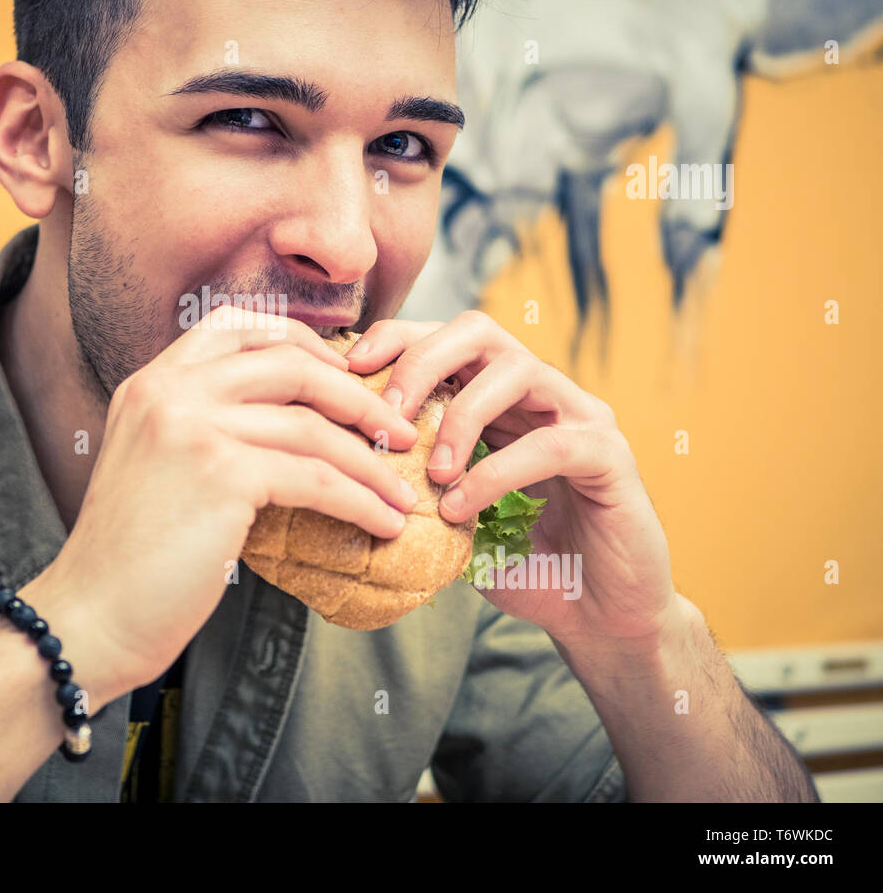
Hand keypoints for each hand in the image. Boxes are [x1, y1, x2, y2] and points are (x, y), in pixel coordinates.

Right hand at [38, 305, 419, 700]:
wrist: (91, 615)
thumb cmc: (131, 556)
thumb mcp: (155, 465)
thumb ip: (201, 427)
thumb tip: (289, 425)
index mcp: (152, 381)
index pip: (237, 323)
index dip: (303, 342)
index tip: (345, 375)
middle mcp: (169, 390)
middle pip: (290, 363)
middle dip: (357, 396)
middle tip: (397, 431)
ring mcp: (193, 426)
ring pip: (312, 425)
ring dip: (371, 462)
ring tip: (402, 492)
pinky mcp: (221, 474)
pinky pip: (316, 478)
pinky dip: (361, 500)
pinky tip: (383, 523)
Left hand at [342, 311, 677, 654]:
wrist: (597, 617)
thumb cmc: (522, 561)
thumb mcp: (452, 516)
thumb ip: (412, 483)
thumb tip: (336, 465)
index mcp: (500, 395)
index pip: (445, 338)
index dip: (396, 339)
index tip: (347, 369)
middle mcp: (542, 392)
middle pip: (479, 330)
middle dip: (422, 360)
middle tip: (388, 415)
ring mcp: (582, 416)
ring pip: (518, 371)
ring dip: (462, 417)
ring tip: (432, 473)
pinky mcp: (611, 455)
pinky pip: (551, 445)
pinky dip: (497, 473)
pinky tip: (462, 510)